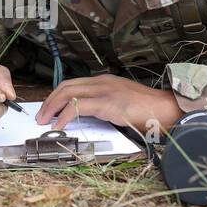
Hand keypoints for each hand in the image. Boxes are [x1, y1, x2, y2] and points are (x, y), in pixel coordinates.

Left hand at [36, 74, 183, 138]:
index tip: (48, 108)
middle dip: (49, 101)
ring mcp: (105, 91)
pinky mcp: (108, 103)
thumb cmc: (148, 111)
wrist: (166, 110)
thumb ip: (104, 106)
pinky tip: (59, 126)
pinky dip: (64, 116)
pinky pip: (78, 107)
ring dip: (52, 108)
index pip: (73, 84)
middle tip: (41, 115)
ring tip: (45, 121)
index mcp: (105, 81)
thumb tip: (86, 117)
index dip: (57, 95)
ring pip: (68, 94)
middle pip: (66, 86)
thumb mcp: (121, 104)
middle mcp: (103, 82)